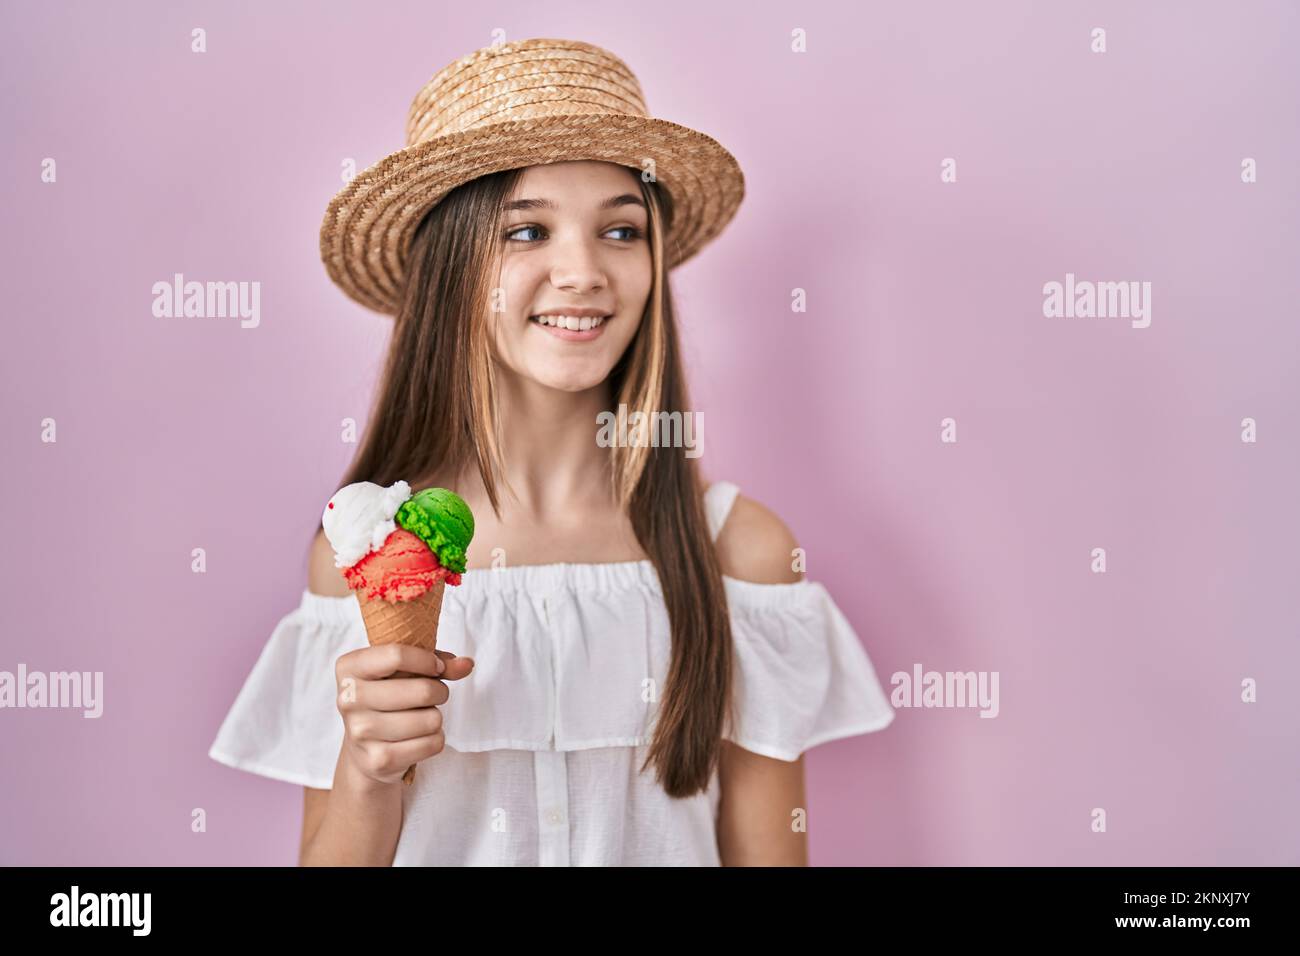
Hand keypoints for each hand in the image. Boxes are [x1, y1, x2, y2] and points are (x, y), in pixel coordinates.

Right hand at [334, 643, 475, 785]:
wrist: (364, 749)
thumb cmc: (389, 698)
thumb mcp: (405, 671)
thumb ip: (437, 662)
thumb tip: (467, 664)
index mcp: (349, 668)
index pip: (396, 655)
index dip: (428, 660)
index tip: (437, 667)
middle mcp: (348, 700)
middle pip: (423, 691)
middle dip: (440, 692)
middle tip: (433, 695)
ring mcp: (360, 732)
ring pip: (431, 720)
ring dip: (435, 718)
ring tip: (420, 718)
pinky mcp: (378, 760)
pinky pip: (432, 744)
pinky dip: (435, 739)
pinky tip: (418, 738)